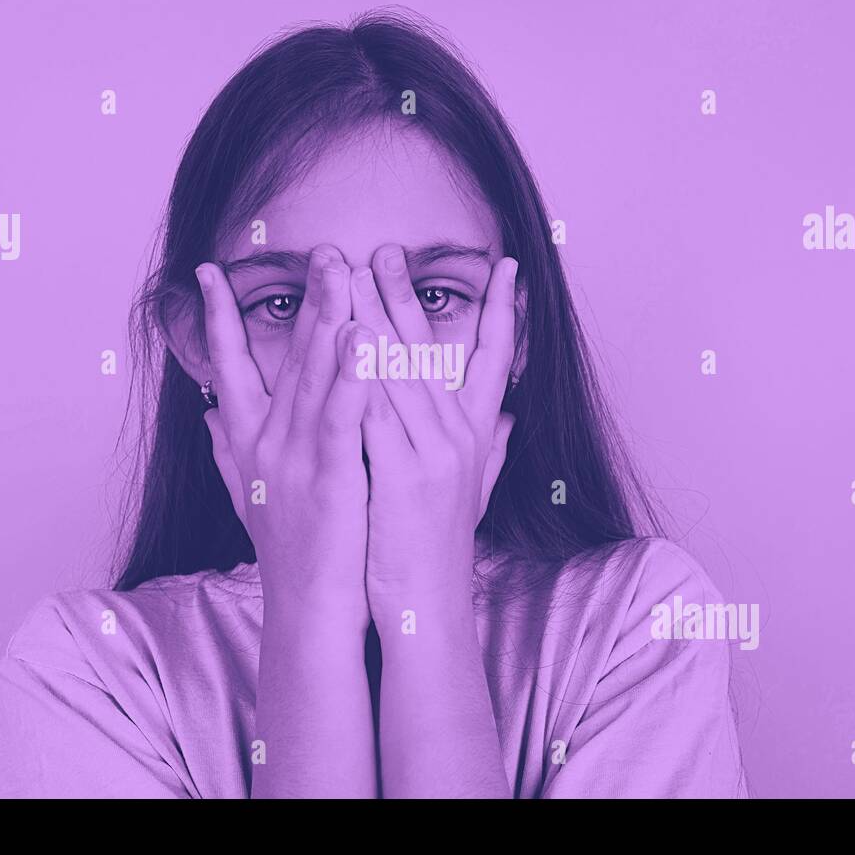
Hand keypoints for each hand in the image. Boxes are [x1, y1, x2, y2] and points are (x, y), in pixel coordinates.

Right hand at [196, 248, 370, 628]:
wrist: (308, 605)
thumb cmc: (287, 549)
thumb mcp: (249, 493)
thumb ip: (227, 449)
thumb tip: (209, 412)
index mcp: (247, 440)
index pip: (227, 366)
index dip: (217, 318)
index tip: (206, 271)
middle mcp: (265, 439)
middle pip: (283, 355)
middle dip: (302, 297)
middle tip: (320, 247)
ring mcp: (294, 455)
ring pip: (313, 373)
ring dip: (326, 316)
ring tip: (340, 268)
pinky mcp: (329, 473)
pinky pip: (341, 413)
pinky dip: (349, 374)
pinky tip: (360, 337)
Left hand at [348, 246, 518, 619]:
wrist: (428, 606)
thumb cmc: (438, 546)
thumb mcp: (473, 490)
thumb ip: (491, 447)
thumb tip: (508, 413)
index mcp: (477, 435)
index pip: (496, 359)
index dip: (505, 310)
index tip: (507, 264)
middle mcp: (461, 437)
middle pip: (433, 352)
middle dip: (409, 295)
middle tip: (387, 248)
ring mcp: (435, 454)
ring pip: (402, 372)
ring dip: (377, 318)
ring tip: (356, 273)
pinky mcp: (404, 476)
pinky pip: (378, 412)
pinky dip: (364, 372)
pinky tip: (347, 337)